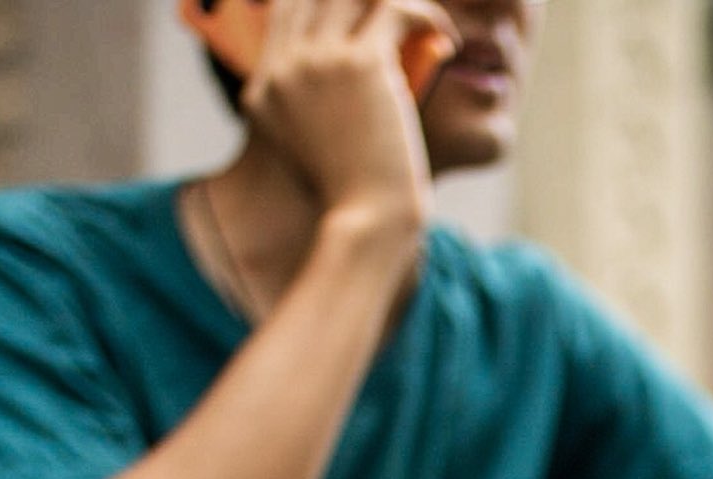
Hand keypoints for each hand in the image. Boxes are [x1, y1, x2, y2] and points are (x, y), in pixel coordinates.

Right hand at [244, 0, 456, 224]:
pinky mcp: (362, 63)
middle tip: (398, 13)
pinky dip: (428, 16)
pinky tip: (447, 40)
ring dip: (397, 1)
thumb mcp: (317, 155)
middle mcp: (285, 67)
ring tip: (425, 22)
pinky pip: (396, 8)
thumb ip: (316, 112)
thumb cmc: (354, 202)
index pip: (286, 11)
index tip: (362, 9)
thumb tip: (356, 83)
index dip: (323, 0)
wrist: (368, 223)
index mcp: (265, 89)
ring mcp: (319, 61)